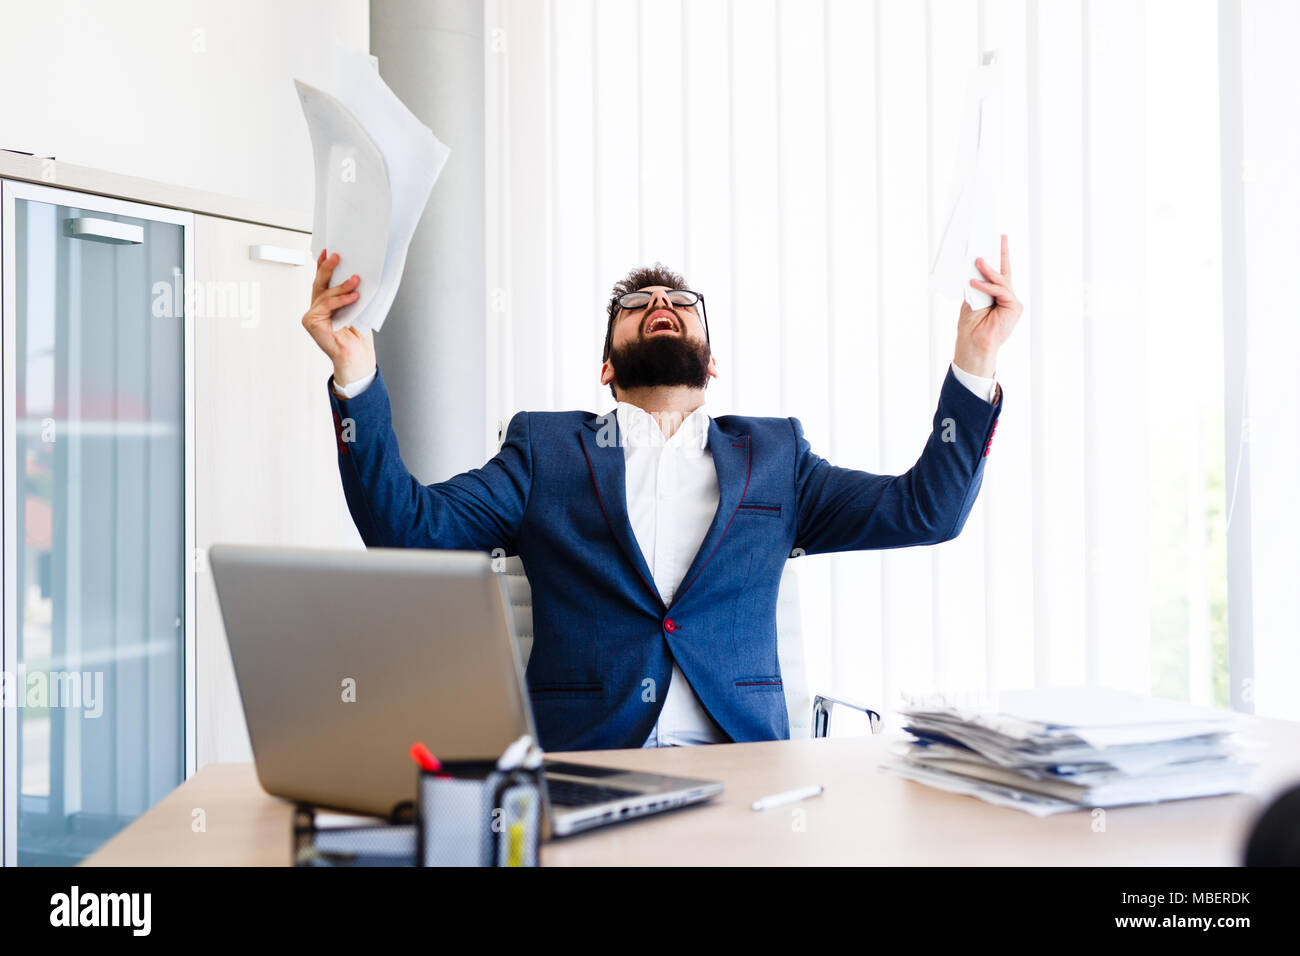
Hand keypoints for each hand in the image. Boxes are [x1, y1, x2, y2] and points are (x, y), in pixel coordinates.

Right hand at [301, 249, 375, 386]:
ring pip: (325, 293)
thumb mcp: (357, 308)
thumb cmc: (357, 336)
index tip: (328, 251)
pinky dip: (341, 300)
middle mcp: (316, 308)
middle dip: (328, 267)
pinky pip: (327, 305)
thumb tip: (358, 274)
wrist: (356, 357)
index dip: (323, 265)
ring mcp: (312, 315)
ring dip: (342, 285)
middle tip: (337, 255)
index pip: (323, 281)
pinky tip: (354, 296)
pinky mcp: (311, 322)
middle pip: (320, 283)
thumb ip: (352, 293)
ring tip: (356, 279)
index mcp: (326, 304)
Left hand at [953, 234, 1022, 378]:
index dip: (999, 256)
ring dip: (988, 270)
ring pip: (1001, 281)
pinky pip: (1001, 291)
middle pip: (1005, 271)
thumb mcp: (972, 299)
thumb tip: (976, 266)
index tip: (998, 239)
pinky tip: (975, 282)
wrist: (974, 344)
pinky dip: (987, 286)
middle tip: (998, 237)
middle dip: (1001, 254)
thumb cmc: (971, 325)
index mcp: (996, 294)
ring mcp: (1012, 302)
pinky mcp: (1014, 307)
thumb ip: (977, 285)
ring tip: (978, 261)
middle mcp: (1007, 297)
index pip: (999, 272)